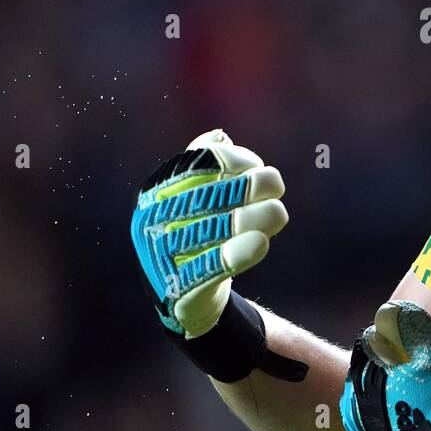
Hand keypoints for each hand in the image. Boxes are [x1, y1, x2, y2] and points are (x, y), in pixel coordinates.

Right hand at [130, 129, 287, 337]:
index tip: (258, 165)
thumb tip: (220, 136)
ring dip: (256, 217)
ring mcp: (162, 257)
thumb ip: (203, 163)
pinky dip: (240, 253)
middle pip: (210, 196)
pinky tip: (261, 243)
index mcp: (154, 193)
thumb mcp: (191, 195)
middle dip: (251, 187)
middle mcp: (152, 222)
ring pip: (216, 230)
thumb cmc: (191, 231)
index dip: (234, 159)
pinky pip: (213, 267)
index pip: (196, 164)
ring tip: (278, 213)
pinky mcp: (179, 289)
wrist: (180, 294)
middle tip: (276, 187)